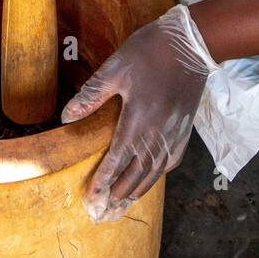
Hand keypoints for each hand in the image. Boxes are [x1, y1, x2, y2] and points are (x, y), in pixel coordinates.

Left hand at [61, 4, 217, 220]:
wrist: (192, 44)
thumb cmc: (150, 52)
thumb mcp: (116, 68)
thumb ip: (91, 95)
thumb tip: (66, 116)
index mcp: (138, 121)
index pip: (117, 160)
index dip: (103, 181)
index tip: (92, 198)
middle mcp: (157, 134)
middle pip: (136, 174)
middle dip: (118, 195)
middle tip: (104, 213)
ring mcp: (174, 134)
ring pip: (154, 172)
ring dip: (137, 191)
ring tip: (123, 205)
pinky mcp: (185, 130)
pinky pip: (171, 161)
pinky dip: (158, 175)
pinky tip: (150, 179)